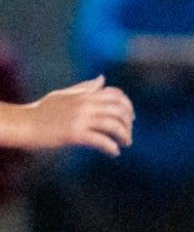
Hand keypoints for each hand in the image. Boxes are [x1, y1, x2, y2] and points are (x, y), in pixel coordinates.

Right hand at [18, 77, 132, 154]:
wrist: (24, 123)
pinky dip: (111, 147)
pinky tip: (114, 152)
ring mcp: (80, 118)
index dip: (127, 106)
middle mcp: (85, 104)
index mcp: (84, 95)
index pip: (115, 94)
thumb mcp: (65, 95)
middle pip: (119, 110)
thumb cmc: (43, 110)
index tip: (130, 118)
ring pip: (113, 125)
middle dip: (128, 123)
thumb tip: (102, 78)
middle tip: (127, 135)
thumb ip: (85, 88)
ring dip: (124, 136)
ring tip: (125, 144)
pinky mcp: (74, 133)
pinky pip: (101, 140)